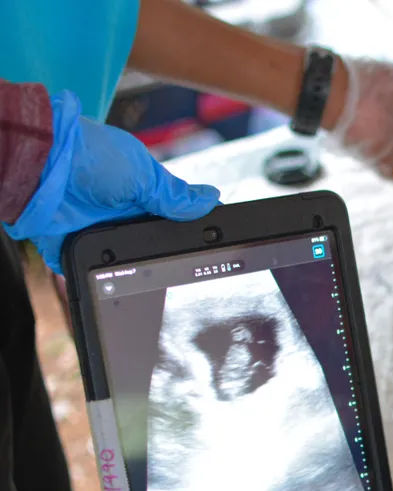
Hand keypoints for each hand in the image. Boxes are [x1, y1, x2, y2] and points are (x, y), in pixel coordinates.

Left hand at [2, 90, 219, 273]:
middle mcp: (121, 214)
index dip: (189, 232)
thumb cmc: (87, 156)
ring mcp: (98, 233)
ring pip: (126, 262)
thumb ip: (174, 195)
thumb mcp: (142, 175)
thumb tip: (211, 199)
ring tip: (154, 283)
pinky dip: (102, 280)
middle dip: (164, 255)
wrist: (37, 166)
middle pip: (152, 243)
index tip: (211, 247)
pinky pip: (92, 272)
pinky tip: (120, 289)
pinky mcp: (75, 249)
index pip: (173, 218)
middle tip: (183, 270)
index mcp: (142, 194)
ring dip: (136, 269)